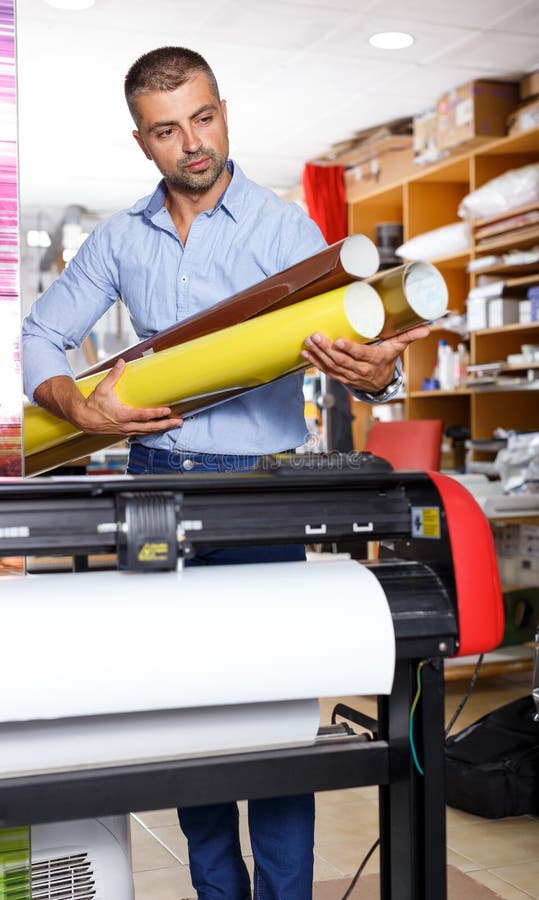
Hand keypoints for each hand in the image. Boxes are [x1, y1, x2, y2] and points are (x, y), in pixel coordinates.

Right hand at [35, 360, 183, 435]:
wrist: (82, 419)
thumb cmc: (92, 404)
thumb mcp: (102, 388)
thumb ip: (113, 375)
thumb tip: (121, 362)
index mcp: (122, 415)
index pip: (143, 415)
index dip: (156, 413)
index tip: (167, 410)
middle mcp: (126, 425)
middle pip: (150, 427)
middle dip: (165, 425)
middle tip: (178, 422)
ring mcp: (126, 430)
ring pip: (147, 432)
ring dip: (161, 428)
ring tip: (173, 425)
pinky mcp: (125, 432)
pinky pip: (141, 433)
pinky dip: (151, 431)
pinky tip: (159, 428)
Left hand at [301, 325, 429, 393]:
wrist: (380, 383)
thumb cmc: (387, 360)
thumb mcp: (398, 348)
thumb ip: (408, 336)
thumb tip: (426, 328)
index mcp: (375, 361)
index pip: (361, 355)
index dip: (349, 350)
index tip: (338, 341)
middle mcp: (361, 371)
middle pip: (342, 361)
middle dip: (327, 349)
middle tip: (316, 335)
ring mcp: (349, 376)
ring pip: (331, 366)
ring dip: (318, 354)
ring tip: (309, 342)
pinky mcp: (340, 378)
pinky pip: (326, 371)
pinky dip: (315, 363)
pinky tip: (306, 353)